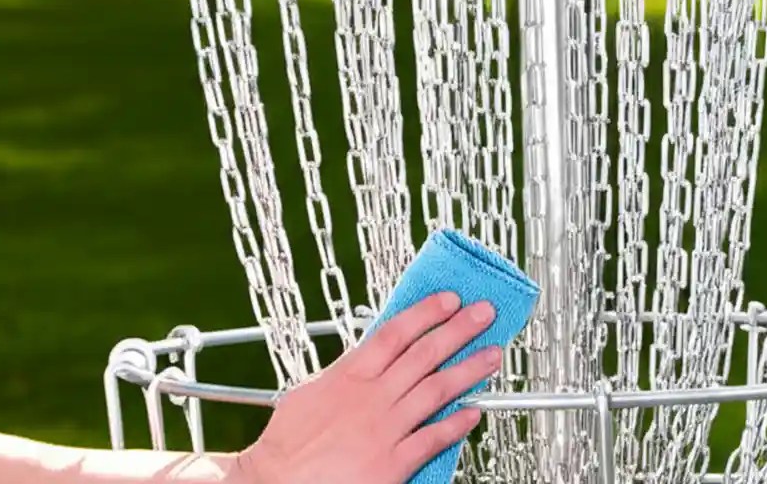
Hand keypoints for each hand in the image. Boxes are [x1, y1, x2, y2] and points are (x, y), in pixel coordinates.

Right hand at [237, 293, 498, 483]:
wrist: (274, 483)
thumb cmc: (287, 445)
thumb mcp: (308, 393)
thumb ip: (344, 375)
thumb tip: (365, 360)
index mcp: (349, 376)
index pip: (395, 333)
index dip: (427, 313)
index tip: (449, 300)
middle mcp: (371, 398)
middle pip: (424, 354)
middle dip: (459, 330)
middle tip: (484, 314)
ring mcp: (385, 429)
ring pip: (437, 390)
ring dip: (469, 370)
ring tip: (492, 355)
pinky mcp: (392, 463)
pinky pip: (432, 438)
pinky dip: (456, 425)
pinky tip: (474, 413)